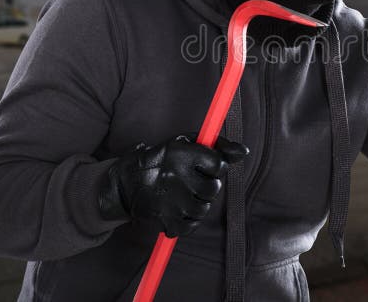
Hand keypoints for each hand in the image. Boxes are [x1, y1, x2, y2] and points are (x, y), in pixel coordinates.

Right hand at [98, 135, 248, 236]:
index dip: (214, 167)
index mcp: (181, 152)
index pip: (219, 165)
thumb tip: (244, 152)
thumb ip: (217, 146)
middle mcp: (176, 175)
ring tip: (181, 195)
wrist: (123, 185)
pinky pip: (192, 226)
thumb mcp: (185, 142)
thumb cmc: (161, 159)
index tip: (203, 167)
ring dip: (197, 204)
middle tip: (190, 182)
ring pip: (204, 209)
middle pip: (213, 189)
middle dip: (206, 187)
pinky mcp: (165, 220)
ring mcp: (170, 200)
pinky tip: (177, 209)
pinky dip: (188, 220)